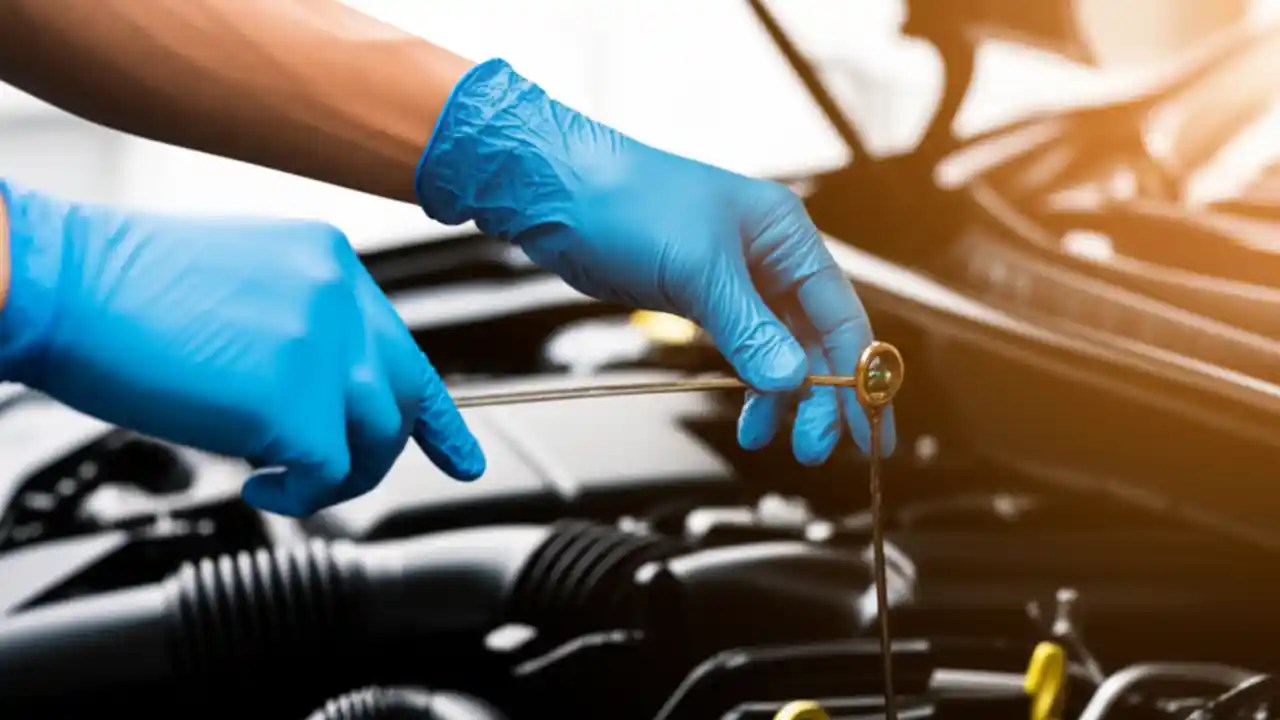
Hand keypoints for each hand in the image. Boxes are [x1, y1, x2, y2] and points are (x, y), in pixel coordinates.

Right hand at [0, 180, 483, 515]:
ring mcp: (323, 349)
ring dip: (334, 477)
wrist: (61, 283)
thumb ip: (301, 328)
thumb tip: (322, 390)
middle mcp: (341, 300)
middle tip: (337, 476)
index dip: (437, 413)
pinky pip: (328, 474)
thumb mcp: (242, 284)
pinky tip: (259, 484)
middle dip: (381, 452)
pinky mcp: (294, 402)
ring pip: (375, 441)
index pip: (405, 349)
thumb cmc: (122, 289)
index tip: (461, 455)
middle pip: (402, 399)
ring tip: (279, 477)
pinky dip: (299, 496)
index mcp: (331, 263)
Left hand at [416, 59, 894, 462]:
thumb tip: (793, 380)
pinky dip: (749, 381)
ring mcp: (736, 278)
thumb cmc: (625, 202)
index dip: (858, 374)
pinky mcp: (702, 296)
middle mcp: (769, 255)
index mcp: (785, 234)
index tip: (865, 426)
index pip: (841, 314)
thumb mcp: (695, 270)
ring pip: (780, 348)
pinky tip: (747, 411)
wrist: (555, 190)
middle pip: (817, 337)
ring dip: (781, 396)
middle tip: (814, 447)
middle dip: (821, 395)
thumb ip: (749, 330)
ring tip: (768, 436)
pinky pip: (744, 347)